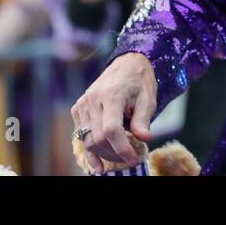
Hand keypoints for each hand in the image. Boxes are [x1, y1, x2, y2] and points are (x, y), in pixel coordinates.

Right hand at [71, 52, 157, 171]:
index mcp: (112, 95)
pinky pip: (81, 133)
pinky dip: (90, 148)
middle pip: (98, 138)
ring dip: (102, 154)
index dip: (122, 149)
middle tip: (130, 159)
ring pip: (87, 139)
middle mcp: (93, 100)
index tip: (134, 159)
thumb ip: (143, 119)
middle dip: (114, 154)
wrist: (127, 63)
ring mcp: (83, 104)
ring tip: (117, 161)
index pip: (111, 130)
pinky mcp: (78, 108)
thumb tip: (144, 139)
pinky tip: (98, 161)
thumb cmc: (140, 81)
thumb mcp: (148, 98)